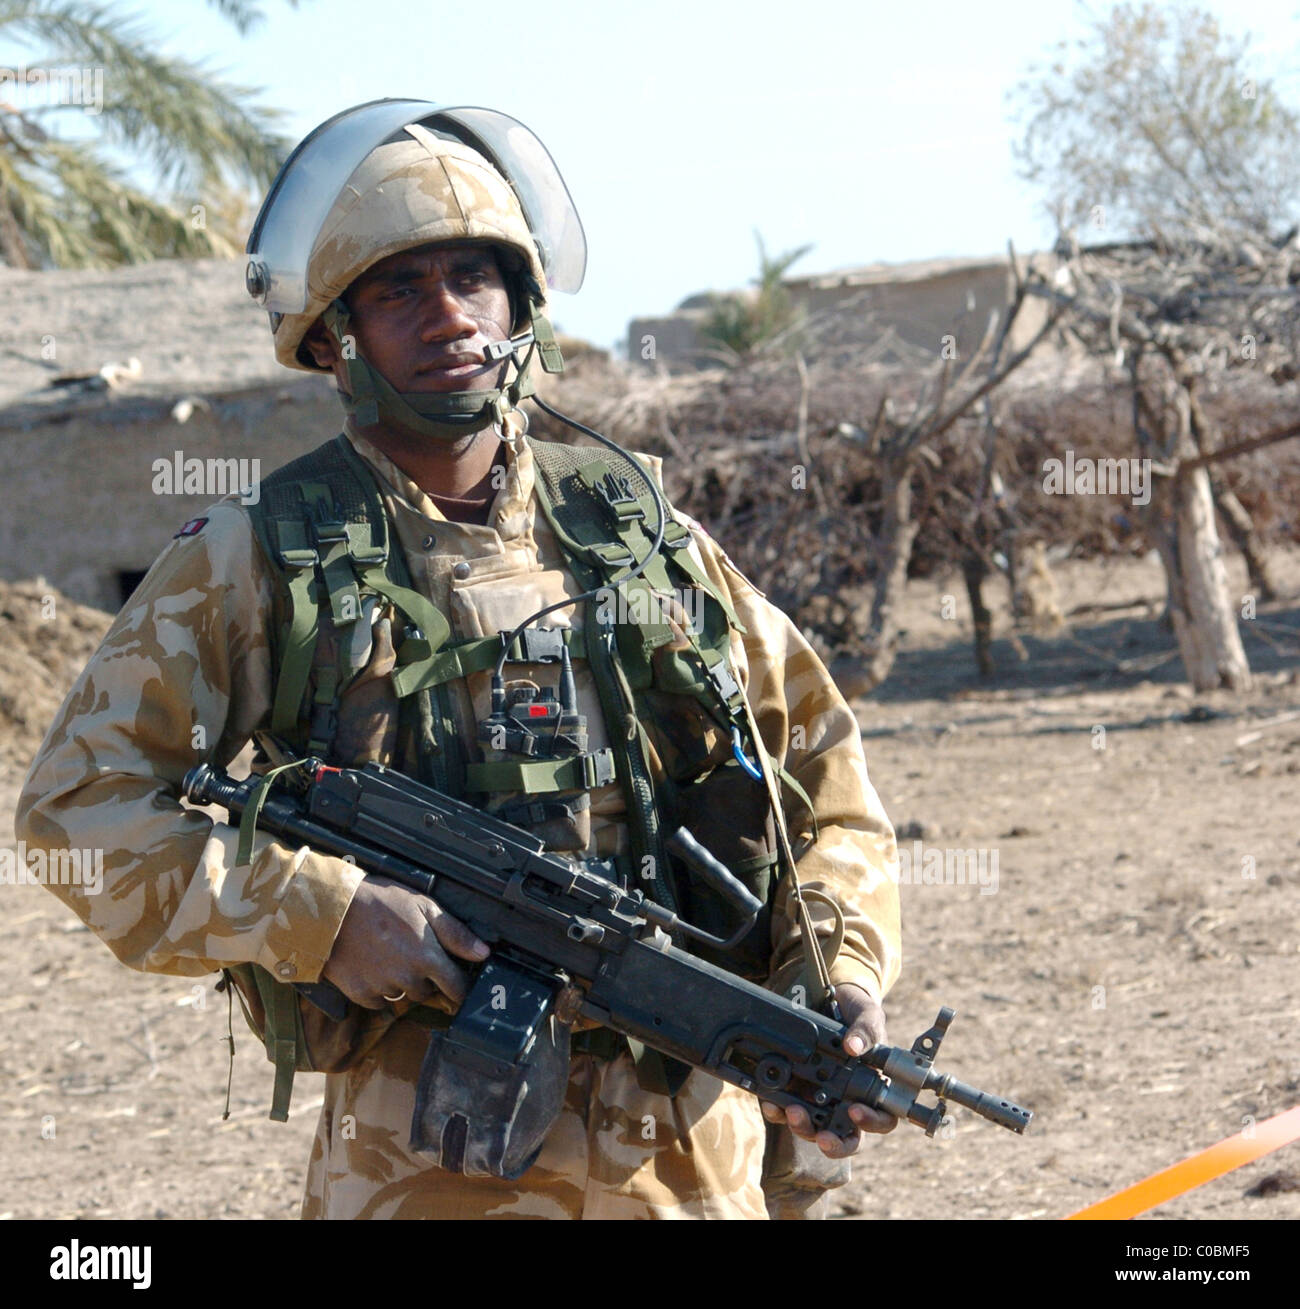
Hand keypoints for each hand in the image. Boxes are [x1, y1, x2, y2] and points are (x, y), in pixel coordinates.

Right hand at [322, 875, 488, 1009]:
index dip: (459, 988)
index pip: (455, 987)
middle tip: (411, 953)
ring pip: (403, 996)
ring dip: (402, 983)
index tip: (458, 986)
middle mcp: (408, 979)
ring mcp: (383, 988)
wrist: (333, 909)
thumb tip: (483, 953)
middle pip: (427, 992)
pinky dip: (378, 989)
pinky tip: (372, 966)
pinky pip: (378, 1001)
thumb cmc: (381, 902)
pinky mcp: (360, 994)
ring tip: (390, 956)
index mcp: (428, 958)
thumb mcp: (424, 906)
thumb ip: (455, 933)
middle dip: (425, 978)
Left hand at [759, 983, 897, 1156]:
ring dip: (803, 1126)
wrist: (828, 997)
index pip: (881, 1118)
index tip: (855, 1111)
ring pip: (814, 1128)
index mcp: (872, 1088)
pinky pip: (787, 1108)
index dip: (871, 1122)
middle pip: (845, 1136)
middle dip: (833, 1142)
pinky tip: (770, 1101)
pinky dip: (778, 1110)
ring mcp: (821, 1098)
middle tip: (823, 1136)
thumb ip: (866, 1030)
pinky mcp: (796, 1090)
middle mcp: (847, 1099)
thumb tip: (854, 1047)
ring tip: (792, 1112)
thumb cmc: (856, 1013)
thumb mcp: (867, 1014)